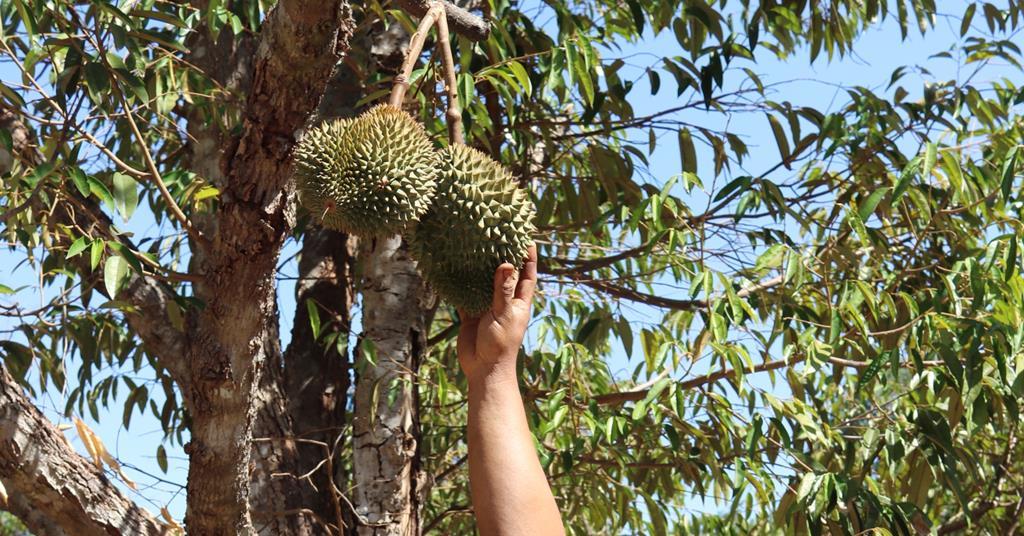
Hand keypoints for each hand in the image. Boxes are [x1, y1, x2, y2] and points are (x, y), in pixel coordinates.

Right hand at [456, 245, 536, 386]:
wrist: (484, 369)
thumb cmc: (500, 344)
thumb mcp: (504, 314)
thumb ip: (503, 290)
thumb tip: (506, 263)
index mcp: (519, 302)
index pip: (527, 275)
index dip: (528, 258)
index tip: (528, 239)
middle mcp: (504, 302)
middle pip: (506, 275)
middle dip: (504, 258)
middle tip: (499, 237)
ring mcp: (487, 308)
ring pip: (484, 284)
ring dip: (481, 270)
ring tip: (476, 248)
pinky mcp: (472, 315)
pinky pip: (466, 297)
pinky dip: (461, 286)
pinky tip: (455, 271)